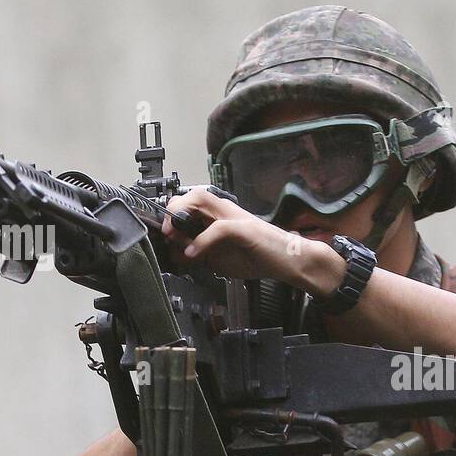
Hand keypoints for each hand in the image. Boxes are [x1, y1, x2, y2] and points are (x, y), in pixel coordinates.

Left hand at [161, 187, 309, 284]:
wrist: (292, 261)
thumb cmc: (262, 257)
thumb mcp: (222, 260)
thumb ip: (200, 255)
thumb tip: (176, 254)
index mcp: (219, 216)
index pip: (189, 203)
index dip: (171, 215)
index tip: (163, 235)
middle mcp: (226, 211)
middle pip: (191, 194)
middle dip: (172, 210)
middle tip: (166, 233)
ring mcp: (235, 217)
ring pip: (201, 199)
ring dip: (183, 215)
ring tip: (174, 235)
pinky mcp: (245, 228)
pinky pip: (217, 229)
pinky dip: (202, 241)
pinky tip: (194, 254)